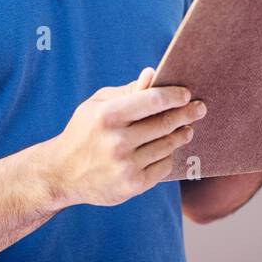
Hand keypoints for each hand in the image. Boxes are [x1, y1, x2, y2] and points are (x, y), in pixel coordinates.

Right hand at [47, 67, 206, 207]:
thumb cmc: (84, 132)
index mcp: (107, 116)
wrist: (61, 174)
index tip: (186, 94)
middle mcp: (117, 141)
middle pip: (165, 124)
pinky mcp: (132, 186)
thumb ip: (127, 92)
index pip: (153, 100)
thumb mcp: (97, 105)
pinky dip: (168, 156)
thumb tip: (152, 75)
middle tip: (200, 108)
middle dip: (187, 114)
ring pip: (167, 146)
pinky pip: (163, 167)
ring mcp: (125, 166)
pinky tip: (168, 150)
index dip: (174, 96)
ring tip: (187, 129)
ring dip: (181, 135)